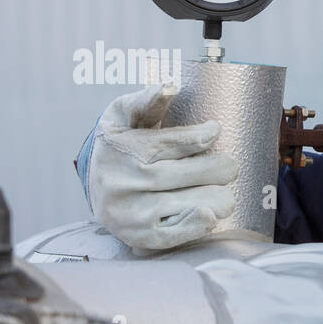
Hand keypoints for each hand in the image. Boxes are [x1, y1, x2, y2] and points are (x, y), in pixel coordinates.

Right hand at [86, 83, 238, 249]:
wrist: (95, 188)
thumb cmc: (119, 146)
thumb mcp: (122, 116)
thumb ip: (146, 101)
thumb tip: (169, 86)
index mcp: (123, 149)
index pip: (175, 142)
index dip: (203, 136)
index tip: (215, 131)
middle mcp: (125, 182)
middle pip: (191, 174)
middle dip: (219, 168)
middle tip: (227, 166)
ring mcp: (132, 212)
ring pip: (193, 203)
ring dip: (218, 197)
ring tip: (222, 191)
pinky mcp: (140, 237)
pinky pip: (178, 233)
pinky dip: (200, 224)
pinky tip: (210, 213)